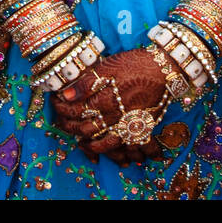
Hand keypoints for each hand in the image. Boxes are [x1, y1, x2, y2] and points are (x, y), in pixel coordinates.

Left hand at [49, 48, 168, 164]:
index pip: (77, 112)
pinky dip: (125, 155)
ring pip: (108, 144)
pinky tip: (121, 158)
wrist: (165, 68)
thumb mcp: (109, 66)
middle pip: (88, 131)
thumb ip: (87, 82)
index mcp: (105, 100)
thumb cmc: (136, 63)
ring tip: (84, 145)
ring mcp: (129, 124)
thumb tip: (65, 94)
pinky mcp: (143, 127)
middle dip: (72, 129)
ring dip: (93, 148)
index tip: (56, 104)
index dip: (63, 110)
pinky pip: (131, 147)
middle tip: (63, 124)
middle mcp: (116, 116)